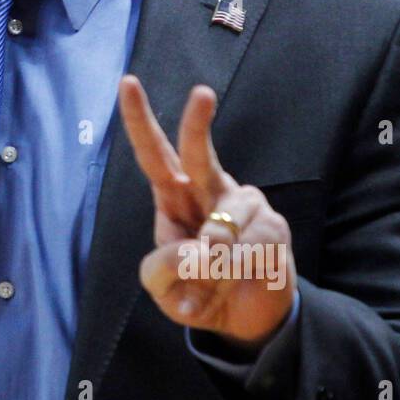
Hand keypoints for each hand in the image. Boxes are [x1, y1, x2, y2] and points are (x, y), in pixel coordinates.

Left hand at [117, 76, 294, 351]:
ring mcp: (243, 205)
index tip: (127, 82)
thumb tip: (197, 250)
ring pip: (223, 224)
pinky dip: (238, 271)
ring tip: (215, 281)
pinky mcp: (272, 225)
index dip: (138, 119)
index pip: (153, 154)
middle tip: (202, 92)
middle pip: (198, 152)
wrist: (244, 317)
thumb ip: (163, 269)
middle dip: (197, 122)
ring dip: (213, 265)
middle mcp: (209, 190)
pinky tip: (240, 277)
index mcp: (173, 198)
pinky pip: (251, 247)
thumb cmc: (196, 291)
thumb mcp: (163, 288)